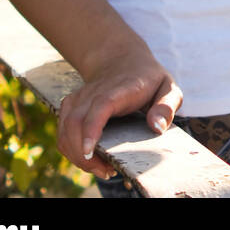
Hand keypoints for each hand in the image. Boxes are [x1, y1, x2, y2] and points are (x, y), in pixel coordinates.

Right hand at [57, 43, 182, 179]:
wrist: (121, 58)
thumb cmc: (147, 77)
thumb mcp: (167, 86)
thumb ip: (167, 105)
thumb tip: (156, 127)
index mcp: (121, 89)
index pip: (101, 105)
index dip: (92, 128)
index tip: (90, 151)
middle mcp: (95, 92)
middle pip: (77, 122)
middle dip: (83, 154)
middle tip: (106, 171)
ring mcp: (80, 99)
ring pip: (66, 129)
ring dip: (76, 155)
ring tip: (100, 168)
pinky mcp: (71, 106)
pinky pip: (62, 132)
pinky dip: (70, 150)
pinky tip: (88, 159)